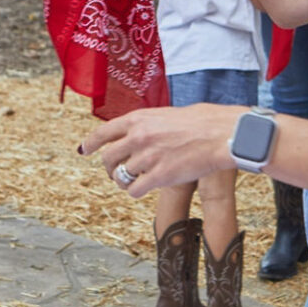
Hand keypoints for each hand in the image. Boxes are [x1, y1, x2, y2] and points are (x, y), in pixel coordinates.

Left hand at [78, 103, 243, 198]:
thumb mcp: (167, 114)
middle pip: (107, 158)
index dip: (91, 143)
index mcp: (139, 118)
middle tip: (117, 173)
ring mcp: (147, 157)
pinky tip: (145, 188)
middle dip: (109, 169)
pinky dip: (136, 192)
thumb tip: (139, 135)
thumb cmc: (202, 121)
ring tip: (136, 181)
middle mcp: (138, 137)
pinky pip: (134, 190)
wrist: (222, 133)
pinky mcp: (159, 177)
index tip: (85, 150)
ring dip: (125, 182)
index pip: (104, 132)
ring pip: (120, 177)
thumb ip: (148, 124)